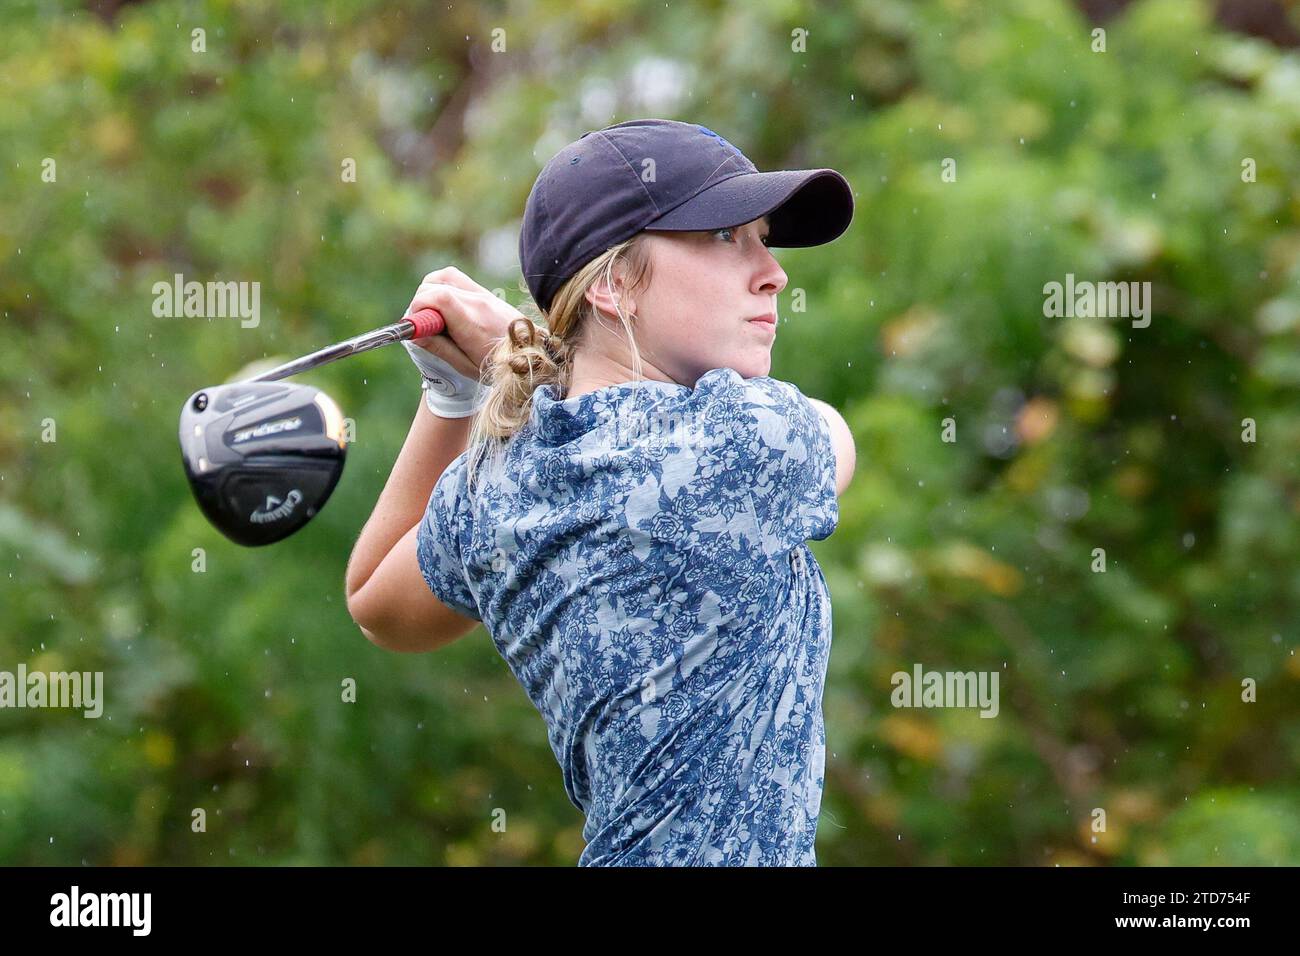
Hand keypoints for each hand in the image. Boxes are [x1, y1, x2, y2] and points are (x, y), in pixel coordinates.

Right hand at [403, 267, 523, 379]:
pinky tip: (446, 309)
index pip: (436, 296)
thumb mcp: (465, 365)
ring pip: (444, 276)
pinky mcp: (485, 293)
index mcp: (472, 322)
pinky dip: (444, 287)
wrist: (533, 356)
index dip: (418, 307)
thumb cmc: (500, 366)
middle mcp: (478, 302)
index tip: (416, 325)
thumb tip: (414, 333)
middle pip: (435, 284)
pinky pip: (456, 279)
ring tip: (435, 316)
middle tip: (426, 325)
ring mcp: (483, 294)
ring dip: (431, 291)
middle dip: (421, 302)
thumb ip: (439, 347)